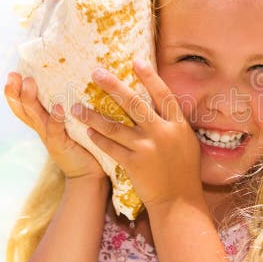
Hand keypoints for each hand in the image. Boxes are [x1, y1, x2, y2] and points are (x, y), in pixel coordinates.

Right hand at [4, 71, 107, 183]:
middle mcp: (42, 127)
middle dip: (15, 92)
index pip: (21, 104)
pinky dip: (55, 118)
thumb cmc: (85, 141)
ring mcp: (49, 136)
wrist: (91, 172)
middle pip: (21, 108)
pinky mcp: (60, 145)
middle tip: (14, 75)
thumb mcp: (73, 119)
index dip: (13, 91)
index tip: (13, 73)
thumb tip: (85, 73)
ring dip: (30, 99)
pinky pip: (55, 130)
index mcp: (42, 119)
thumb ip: (73, 102)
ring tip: (29, 83)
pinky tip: (57, 107)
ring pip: (34, 116)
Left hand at [70, 59, 202, 208]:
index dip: (150, 76)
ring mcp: (147, 149)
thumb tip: (161, 101)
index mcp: (178, 125)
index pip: (163, 94)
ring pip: (115, 126)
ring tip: (76, 107)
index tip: (135, 60)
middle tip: (96, 73)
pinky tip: (86, 131)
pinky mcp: (133, 164)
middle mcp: (162, 133)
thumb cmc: (184, 170)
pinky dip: (98, 139)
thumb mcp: (186, 141)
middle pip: (135, 104)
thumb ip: (174, 122)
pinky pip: (110, 147)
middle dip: (114, 86)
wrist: (179, 201)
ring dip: (93, 116)